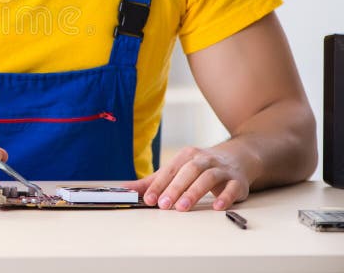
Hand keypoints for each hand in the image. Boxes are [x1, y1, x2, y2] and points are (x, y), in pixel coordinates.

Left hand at [124, 146, 250, 211]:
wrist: (237, 158)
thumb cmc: (201, 167)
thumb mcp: (177, 170)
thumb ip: (153, 181)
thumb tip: (126, 188)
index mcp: (186, 156)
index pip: (170, 170)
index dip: (159, 185)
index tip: (148, 199)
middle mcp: (204, 160)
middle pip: (188, 171)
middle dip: (174, 188)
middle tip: (164, 205)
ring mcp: (222, 169)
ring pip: (208, 178)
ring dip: (194, 192)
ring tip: (183, 208)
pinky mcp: (237, 181)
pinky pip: (232, 187)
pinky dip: (224, 197)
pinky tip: (216, 207)